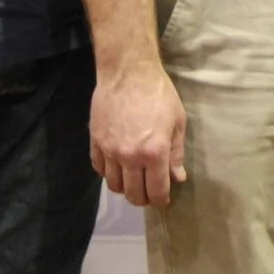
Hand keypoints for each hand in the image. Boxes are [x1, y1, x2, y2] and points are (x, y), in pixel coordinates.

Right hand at [89, 59, 186, 206]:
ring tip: (133, 179)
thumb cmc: (159, 94)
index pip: (156, 192)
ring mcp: (110, 150)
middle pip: (133, 194)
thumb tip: (177, 178)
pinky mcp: (95, 141)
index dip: (161, 201)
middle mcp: (130, 157)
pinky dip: (108, 173)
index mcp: (154, 153)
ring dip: (125, 187)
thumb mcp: (177, 121)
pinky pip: (99, 169)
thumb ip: (176, 153)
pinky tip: (117, 166)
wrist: (128, 72)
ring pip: (114, 185)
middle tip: (148, 191)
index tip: (162, 199)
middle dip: (143, 198)